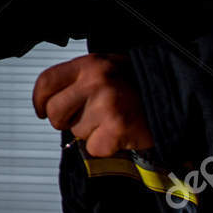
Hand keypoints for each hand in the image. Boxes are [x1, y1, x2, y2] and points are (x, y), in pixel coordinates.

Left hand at [32, 53, 153, 157]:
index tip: (41, 110)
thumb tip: (48, 104)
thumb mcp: (105, 70)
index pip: (46, 82)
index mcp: (89, 64)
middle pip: (54, 112)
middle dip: (65, 121)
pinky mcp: (117, 128)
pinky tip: (120, 132)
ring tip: (112, 120)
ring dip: (91, 133)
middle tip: (86, 118)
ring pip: (75, 132)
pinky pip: (93, 148)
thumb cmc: (135, 86)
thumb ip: (77, 81)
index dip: (39, 100)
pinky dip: (105, 146)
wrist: (173, 97)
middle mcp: (96, 81)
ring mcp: (107, 104)